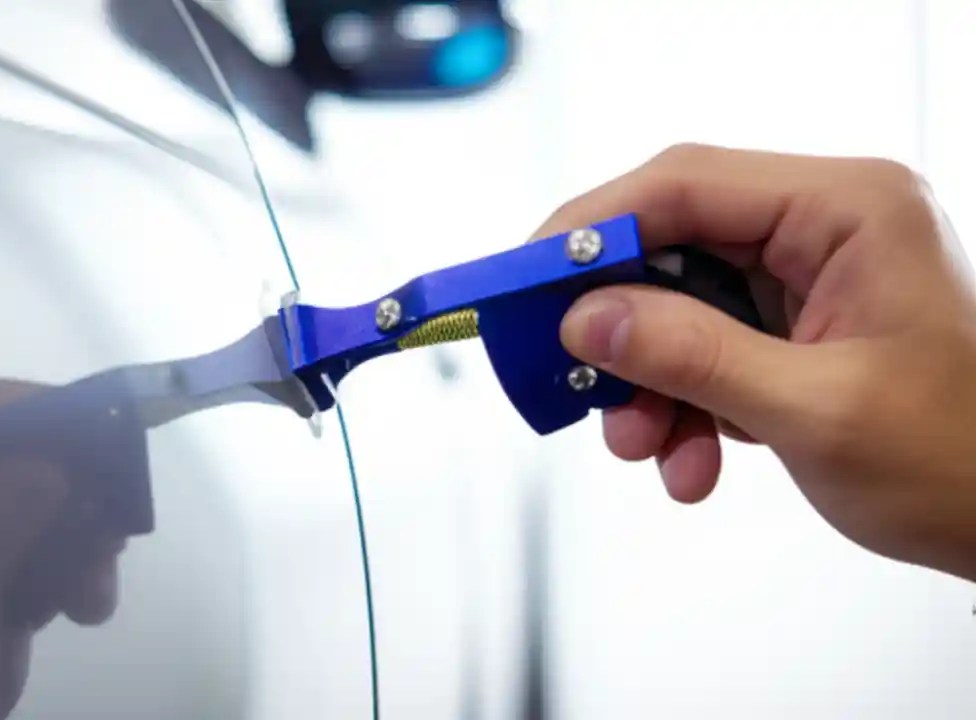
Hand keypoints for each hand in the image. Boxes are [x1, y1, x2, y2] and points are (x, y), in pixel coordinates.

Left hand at [0, 381, 131, 719]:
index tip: (54, 412)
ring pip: (8, 509)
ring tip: (102, 581)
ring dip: (67, 538)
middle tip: (109, 487)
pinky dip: (60, 572)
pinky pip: (17, 551)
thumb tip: (45, 460)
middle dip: (48, 478)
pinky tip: (88, 606)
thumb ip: (0, 530)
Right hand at [539, 144, 975, 581]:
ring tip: (644, 445)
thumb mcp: (812, 410)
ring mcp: (806, 276)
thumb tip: (586, 320)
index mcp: (847, 210)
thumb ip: (690, 357)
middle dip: (616, 323)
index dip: (590, 228)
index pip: (685, 184)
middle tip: (565, 374)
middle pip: (669, 243)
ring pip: (676, 303)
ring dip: (646, 380)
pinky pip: (703, 346)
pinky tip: (690, 460)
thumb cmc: (962, 459)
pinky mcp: (791, 323)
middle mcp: (823, 226)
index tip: (525, 280)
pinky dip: (681, 405)